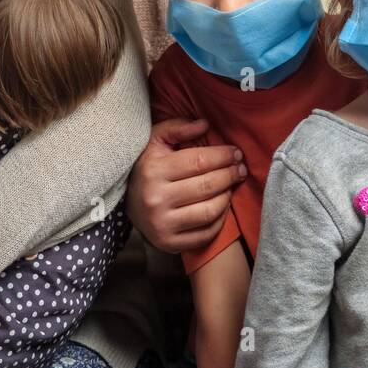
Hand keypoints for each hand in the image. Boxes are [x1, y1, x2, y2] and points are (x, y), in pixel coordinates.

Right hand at [126, 118, 246, 253]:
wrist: (126, 203)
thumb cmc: (147, 167)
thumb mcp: (155, 141)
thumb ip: (178, 128)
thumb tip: (205, 123)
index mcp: (153, 171)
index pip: (199, 161)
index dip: (223, 156)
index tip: (236, 152)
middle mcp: (156, 199)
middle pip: (207, 186)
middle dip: (230, 174)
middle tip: (240, 168)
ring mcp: (162, 225)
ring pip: (210, 210)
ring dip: (227, 196)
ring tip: (231, 185)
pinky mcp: (169, 244)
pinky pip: (205, 233)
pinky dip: (220, 219)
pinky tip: (222, 205)